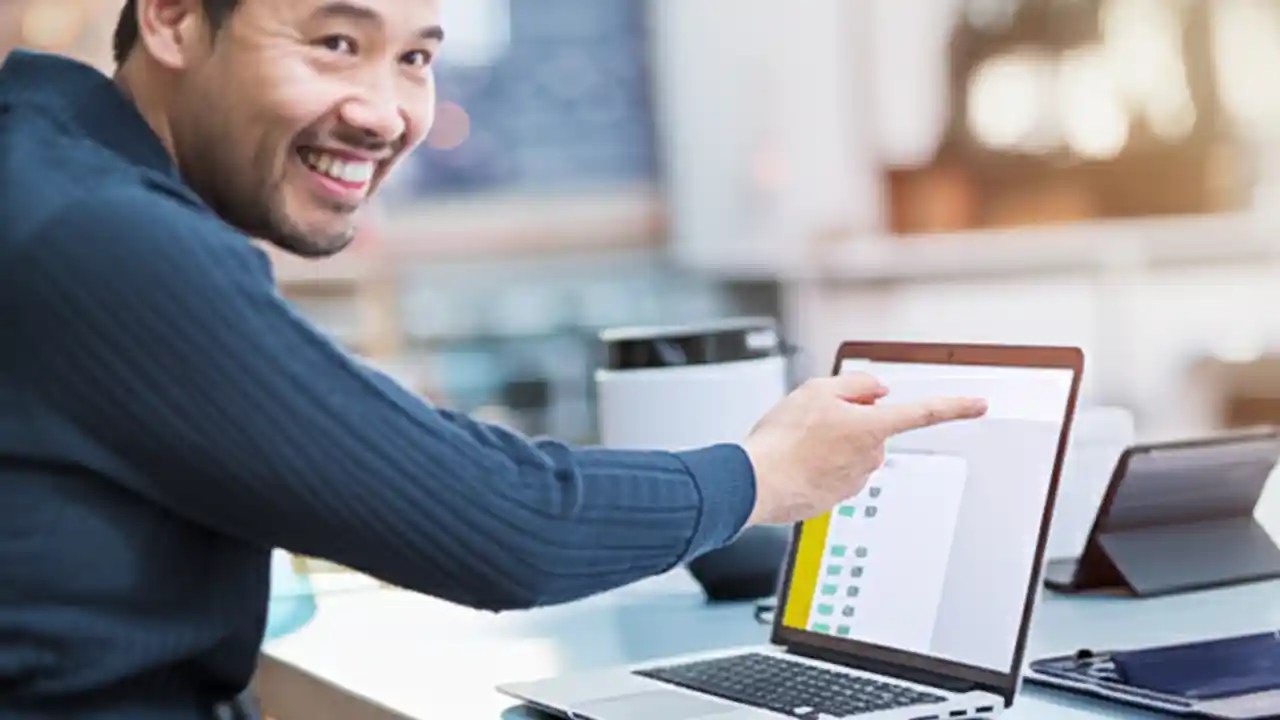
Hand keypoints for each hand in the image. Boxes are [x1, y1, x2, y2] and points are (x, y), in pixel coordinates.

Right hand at [741, 373, 986, 525]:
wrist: (756, 482)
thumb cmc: (783, 439)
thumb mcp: (816, 390)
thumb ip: (854, 385)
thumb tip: (875, 392)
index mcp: (873, 428)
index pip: (922, 413)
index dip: (954, 406)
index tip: (978, 405)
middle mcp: (871, 457)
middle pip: (872, 430)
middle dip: (851, 421)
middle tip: (813, 420)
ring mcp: (854, 481)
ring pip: (852, 451)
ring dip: (831, 444)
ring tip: (797, 443)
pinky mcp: (836, 498)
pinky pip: (834, 472)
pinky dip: (818, 465)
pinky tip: (795, 461)